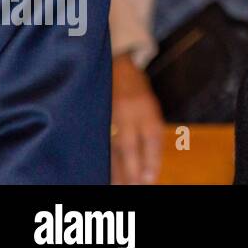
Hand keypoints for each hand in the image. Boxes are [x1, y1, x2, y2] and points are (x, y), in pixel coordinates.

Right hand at [110, 53, 162, 183]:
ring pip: (111, 146)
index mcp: (147, 108)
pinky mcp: (95, 113)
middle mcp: (129, 111)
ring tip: (119, 186)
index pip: (152, 137)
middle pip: (129, 145)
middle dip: (132, 169)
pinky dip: (101, 157)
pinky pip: (98, 140)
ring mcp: (109, 112)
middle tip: (135, 186)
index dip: (151, 159)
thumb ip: (150, 128)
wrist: (115, 62)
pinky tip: (101, 171)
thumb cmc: (136, 87)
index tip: (150, 179)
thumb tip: (150, 161)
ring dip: (114, 168)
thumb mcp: (150, 104)